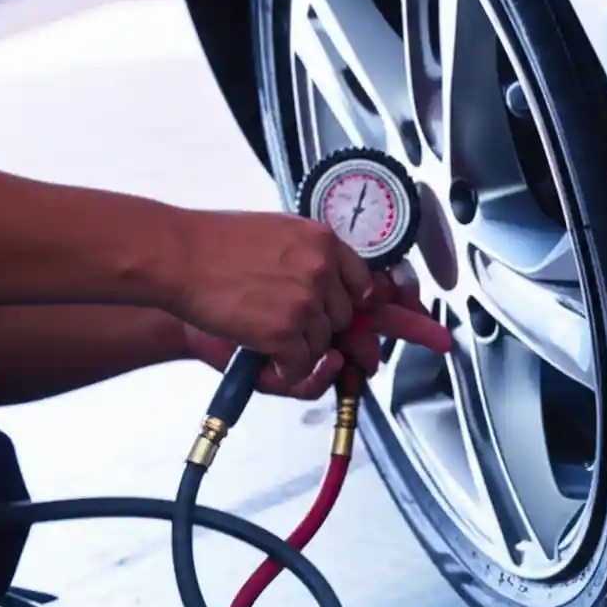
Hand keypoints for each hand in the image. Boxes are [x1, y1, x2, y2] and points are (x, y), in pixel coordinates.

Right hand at [182, 261, 450, 399]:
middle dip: (329, 334)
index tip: (429, 331)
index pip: (373, 283)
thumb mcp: (278, 238)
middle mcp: (324, 270)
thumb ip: (316, 264)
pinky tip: (259, 348)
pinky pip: (302, 367)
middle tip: (295, 329)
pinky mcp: (288, 330)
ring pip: (325, 347)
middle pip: (348, 321)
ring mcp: (308, 302)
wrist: (177, 256)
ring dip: (298, 349)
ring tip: (259, 326)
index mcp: (324, 242)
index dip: (393, 311)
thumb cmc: (217, 249)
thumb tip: (359, 296)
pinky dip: (283, 369)